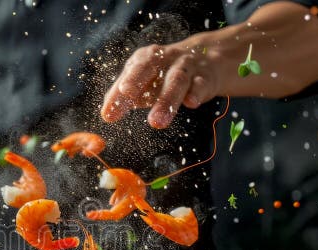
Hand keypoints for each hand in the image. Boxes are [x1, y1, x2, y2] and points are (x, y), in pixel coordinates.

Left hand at [101, 39, 219, 128]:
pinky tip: (191, 102)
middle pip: (149, 66)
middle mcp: (164, 59)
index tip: (108, 114)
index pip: (128, 75)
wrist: (210, 59)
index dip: (117, 94)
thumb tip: (107, 112)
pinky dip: (196, 92)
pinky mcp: (205, 77)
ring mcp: (186, 66)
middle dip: (136, 79)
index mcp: (145, 59)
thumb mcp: (146, 81)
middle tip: (126, 93)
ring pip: (176, 80)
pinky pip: (201, 84)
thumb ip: (126, 96)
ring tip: (156, 122)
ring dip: (166, 99)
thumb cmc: (168, 73)